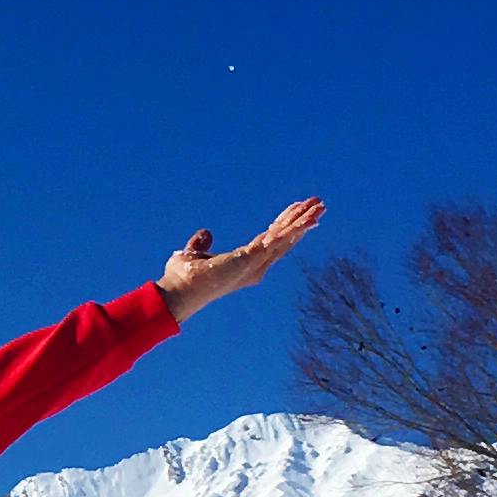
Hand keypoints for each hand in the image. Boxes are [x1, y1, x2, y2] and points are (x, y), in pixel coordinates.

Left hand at [158, 196, 324, 323]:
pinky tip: (307, 218)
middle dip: (301, 221)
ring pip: (285, 238)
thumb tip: (206, 233)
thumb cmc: (183, 279)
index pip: (271, 241)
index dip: (285, 225)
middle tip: (319, 204)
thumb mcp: (193, 255)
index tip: (297, 209)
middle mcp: (254, 266)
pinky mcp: (250, 258)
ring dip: (303, 221)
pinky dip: (293, 228)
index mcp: (245, 264)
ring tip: (320, 206)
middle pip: (284, 239)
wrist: (176, 292)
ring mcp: (254, 263)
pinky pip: (276, 239)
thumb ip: (201, 245)